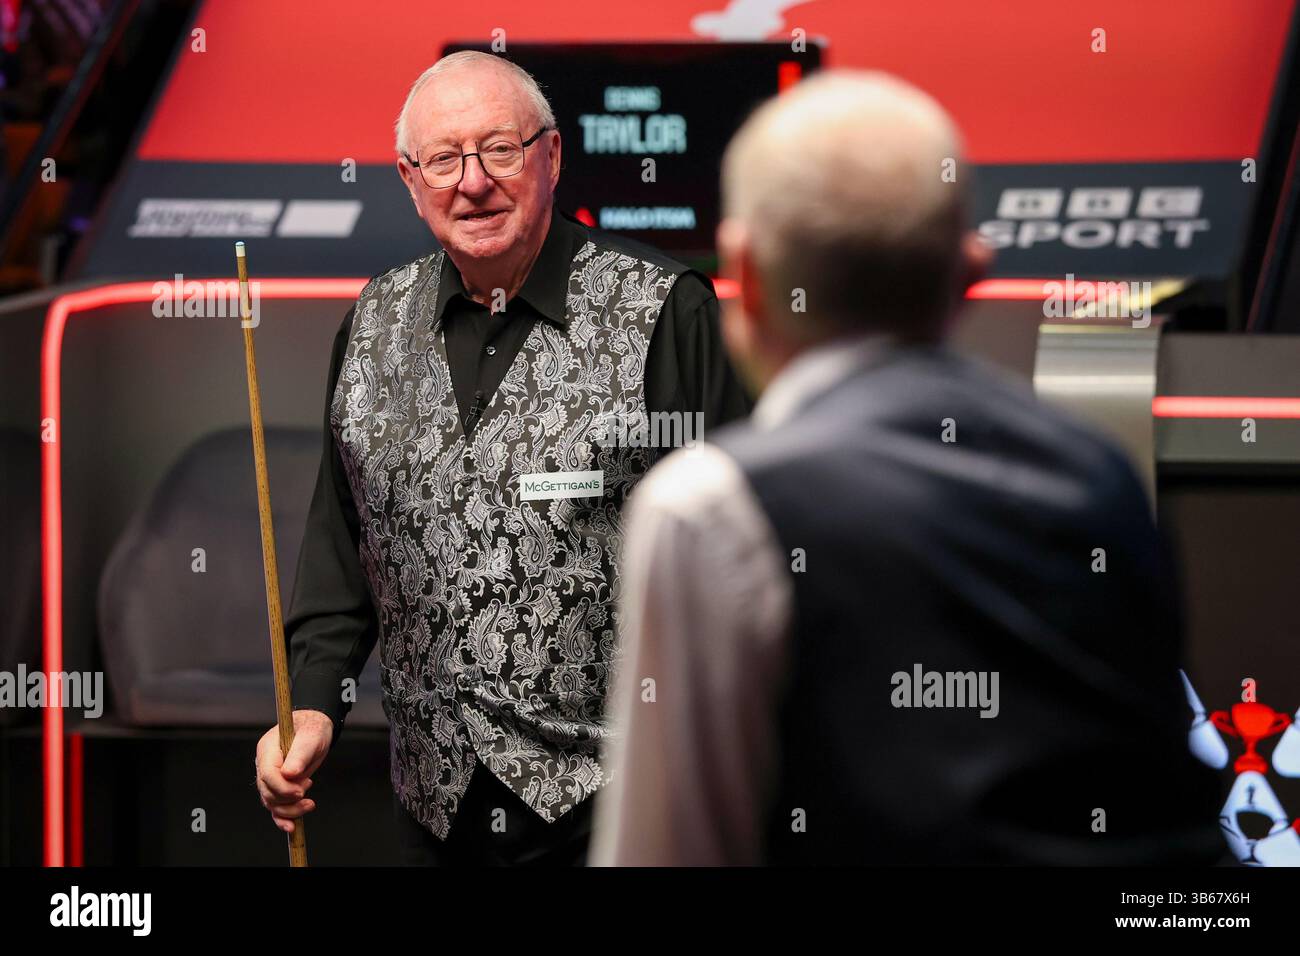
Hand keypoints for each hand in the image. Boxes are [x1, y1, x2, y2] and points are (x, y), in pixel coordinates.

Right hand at [255, 709, 333, 833]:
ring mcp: (270, 777)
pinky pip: (275, 807)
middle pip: (268, 791)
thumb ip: (300, 754)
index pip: (268, 774)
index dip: (282, 786)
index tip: (301, 790)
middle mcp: (264, 764)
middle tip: (307, 793)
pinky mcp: (278, 787)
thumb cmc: (313, 729)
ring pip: (271, 802)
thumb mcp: (311, 737)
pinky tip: (292, 826)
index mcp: (267, 749)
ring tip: (309, 804)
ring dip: (289, 810)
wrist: (316, 730)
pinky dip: (282, 818)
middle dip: (287, 798)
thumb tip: (289, 773)